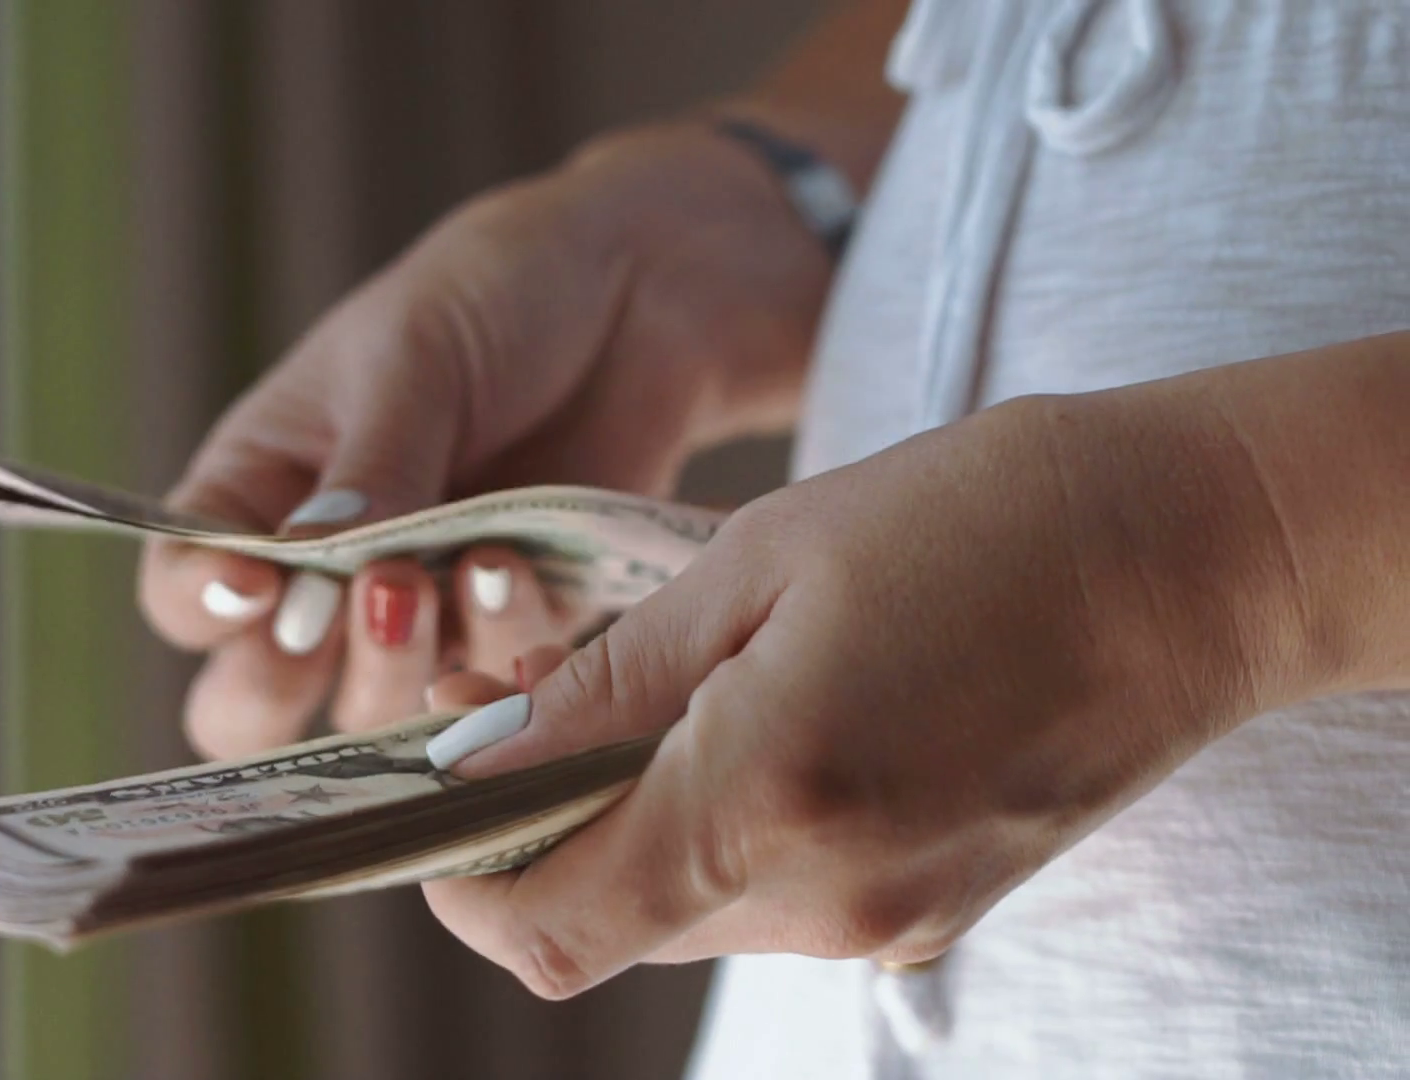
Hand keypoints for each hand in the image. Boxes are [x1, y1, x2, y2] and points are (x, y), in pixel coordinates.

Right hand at [138, 122, 832, 758]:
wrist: (642, 291)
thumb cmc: (496, 296)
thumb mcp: (411, 359)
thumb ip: (367, 470)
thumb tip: (305, 566)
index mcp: (259, 492)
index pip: (184, 588)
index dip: (203, 605)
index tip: (259, 584)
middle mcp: (322, 574)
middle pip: (250, 699)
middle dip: (284, 686)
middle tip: (354, 613)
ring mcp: (418, 614)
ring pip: (366, 714)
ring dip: (405, 664)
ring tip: (469, 567)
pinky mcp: (514, 633)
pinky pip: (488, 688)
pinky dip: (502, 651)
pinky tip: (521, 574)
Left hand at [418, 390, 1310, 998]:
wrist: (1195, 556)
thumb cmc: (980, 518)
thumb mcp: (761, 562)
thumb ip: (606, 683)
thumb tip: (476, 754)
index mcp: (764, 801)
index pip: (547, 926)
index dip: (462, 874)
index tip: (436, 785)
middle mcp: (823, 900)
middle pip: (606, 924)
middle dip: (538, 832)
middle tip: (524, 702)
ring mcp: (885, 920)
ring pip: (684, 913)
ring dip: (629, 825)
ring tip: (650, 689)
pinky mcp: (928, 909)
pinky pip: (771, 898)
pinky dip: (719, 830)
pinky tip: (745, 721)